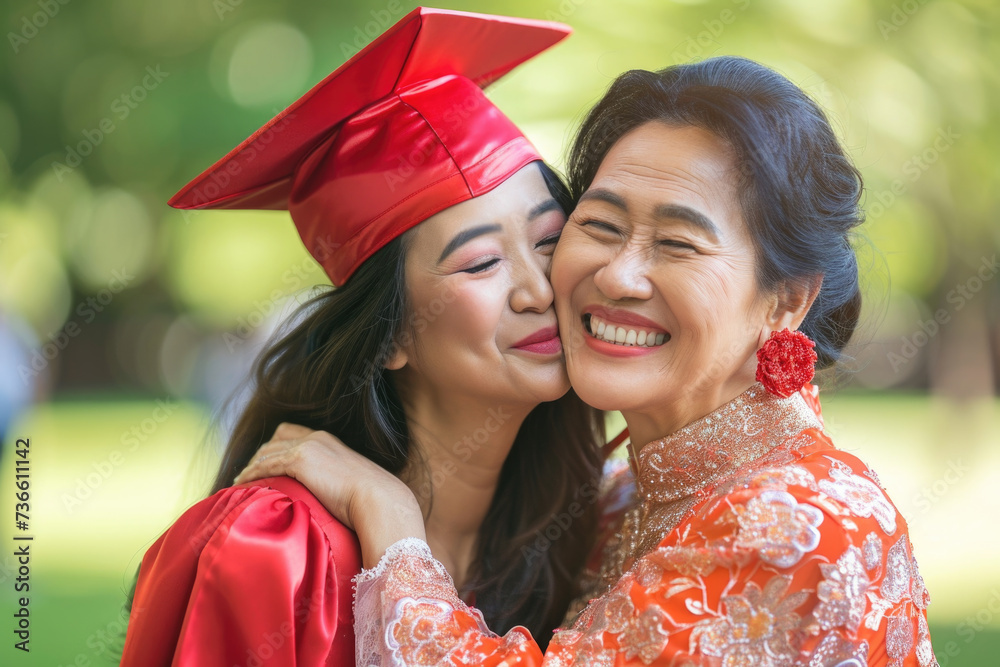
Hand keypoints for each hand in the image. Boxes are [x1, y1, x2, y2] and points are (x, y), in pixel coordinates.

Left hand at [234, 422, 425, 567]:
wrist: (378, 499)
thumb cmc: (371, 500)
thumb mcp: (350, 483)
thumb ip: (336, 482)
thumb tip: (333, 499)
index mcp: (329, 441)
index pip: (293, 434)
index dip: (277, 447)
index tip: (267, 463)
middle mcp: (317, 438)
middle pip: (276, 438)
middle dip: (261, 454)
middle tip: (249, 474)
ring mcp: (308, 446)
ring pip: (268, 451)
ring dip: (252, 465)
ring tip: (241, 481)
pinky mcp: (300, 460)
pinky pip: (266, 464)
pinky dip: (252, 473)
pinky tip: (242, 484)